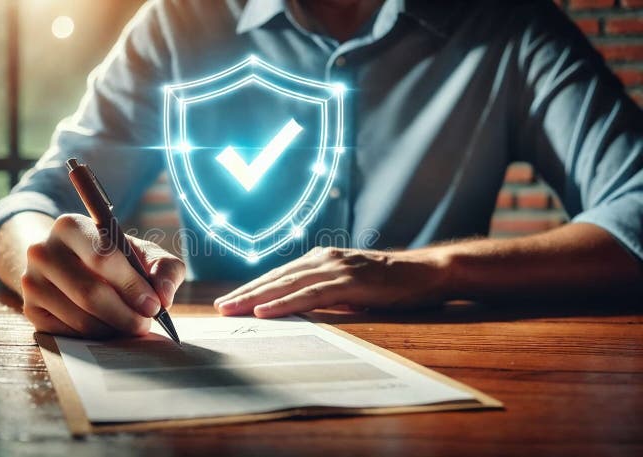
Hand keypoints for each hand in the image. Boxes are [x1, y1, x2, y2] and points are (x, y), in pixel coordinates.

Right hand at [20, 214, 184, 337]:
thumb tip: (164, 296)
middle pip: (90, 292)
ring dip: (113, 329)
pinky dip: (95, 337)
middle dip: (126, 314)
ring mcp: (31, 281)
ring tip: (130, 326)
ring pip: (80, 318)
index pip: (103, 257)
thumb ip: (165, 269)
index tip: (154, 306)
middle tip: (145, 324)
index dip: (132, 286)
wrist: (71, 264)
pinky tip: (107, 328)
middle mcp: (42, 251)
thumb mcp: (144, 254)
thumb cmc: (117, 258)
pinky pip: (68, 334)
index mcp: (70, 226)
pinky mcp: (30, 309)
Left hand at [213, 247, 449, 317]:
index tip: (229, 301)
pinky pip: (310, 295)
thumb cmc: (389, 284)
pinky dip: (284, 303)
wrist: (426, 273)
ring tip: (232, 310)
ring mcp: (335, 268)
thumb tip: (298, 310)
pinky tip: (264, 312)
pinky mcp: (349, 282)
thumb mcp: (350, 288)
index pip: (278, 276)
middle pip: (275, 278)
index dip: (251, 289)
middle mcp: (323, 260)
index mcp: (321, 260)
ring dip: (255, 298)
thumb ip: (325, 294)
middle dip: (244, 294)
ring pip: (286, 284)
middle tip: (219, 308)